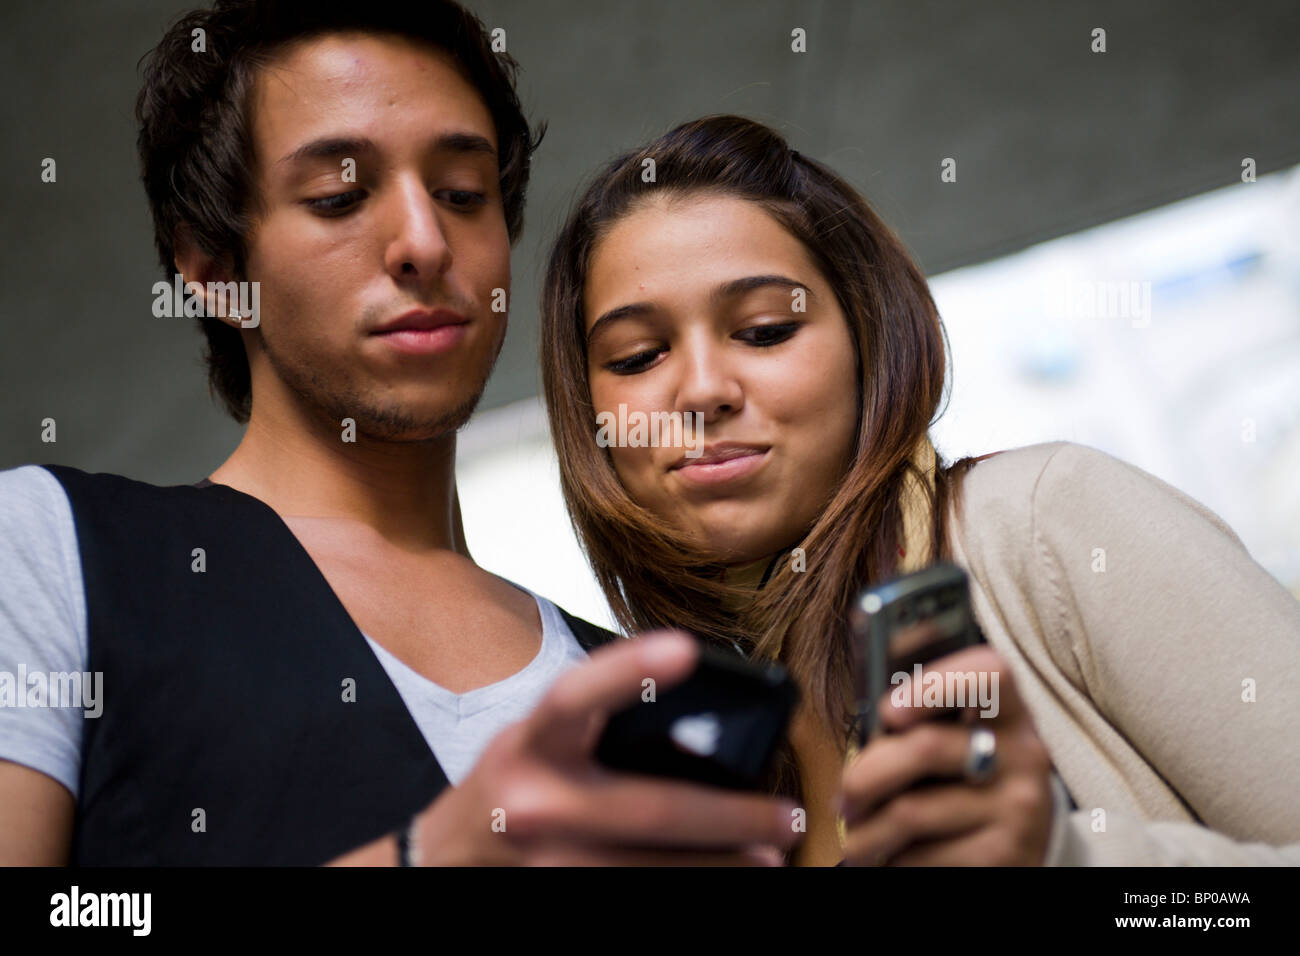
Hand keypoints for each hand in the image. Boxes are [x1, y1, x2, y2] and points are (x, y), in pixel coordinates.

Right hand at [415, 630, 800, 864]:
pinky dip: (686, 888)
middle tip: (789, 818)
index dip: (628, 668)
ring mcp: (547, 863)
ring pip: (654, 871)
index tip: (685, 648)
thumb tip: (704, 734)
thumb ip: (599, 729)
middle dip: (733, 817)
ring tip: (772, 860)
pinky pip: (635, 896)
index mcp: (532, 742)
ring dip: (724, 867)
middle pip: (650, 811)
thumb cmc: (509, 786)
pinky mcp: (557, 900)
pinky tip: (721, 881)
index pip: (578, 694)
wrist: (444, 862)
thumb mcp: (539, 742)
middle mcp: (534, 803)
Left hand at [838, 644, 1052, 865]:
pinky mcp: (1008, 857)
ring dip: (866, 831)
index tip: (888, 711)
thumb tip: (867, 735)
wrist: (1020, 847)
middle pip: (925, 748)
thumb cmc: (962, 784)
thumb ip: (919, 729)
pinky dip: (894, 862)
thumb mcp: (955, 744)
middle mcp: (1024, 755)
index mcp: (1008, 712)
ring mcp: (1021, 809)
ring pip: (911, 812)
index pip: (987, 674)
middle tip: (844, 798)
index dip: (933, 686)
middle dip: (864, 776)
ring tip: (856, 838)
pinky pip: (923, 858)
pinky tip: (893, 859)